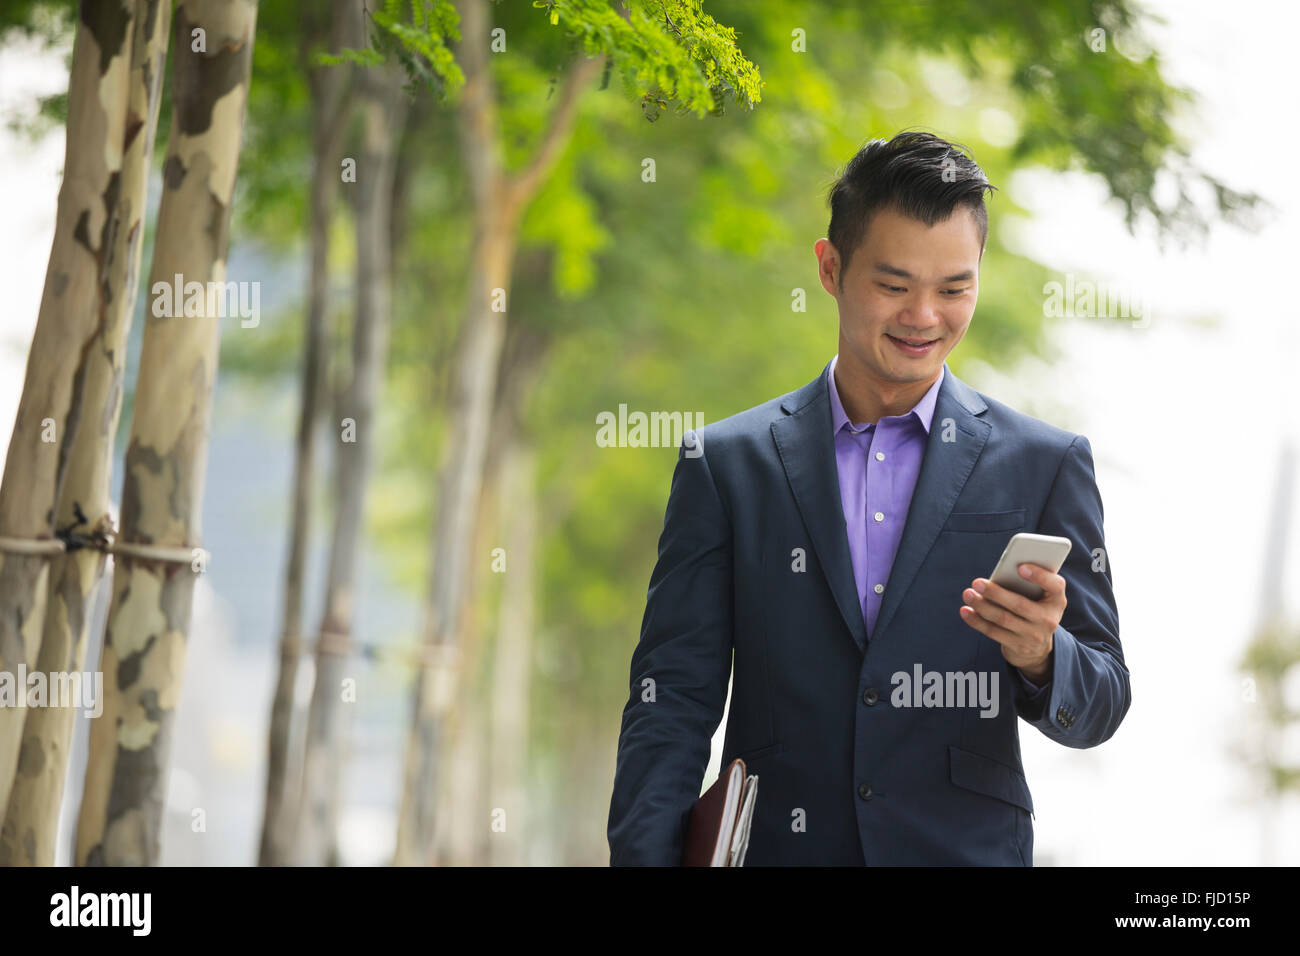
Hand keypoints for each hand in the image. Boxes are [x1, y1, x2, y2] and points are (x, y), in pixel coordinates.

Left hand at [959, 564, 1065, 682]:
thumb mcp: (1038, 597)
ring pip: (1003, 619)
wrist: (1037, 647)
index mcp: (1057, 599)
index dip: (1039, 576)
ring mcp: (1034, 635)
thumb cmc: (1033, 608)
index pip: (1055, 585)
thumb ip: (1026, 584)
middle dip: (996, 593)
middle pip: (1020, 604)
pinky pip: (994, 632)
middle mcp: (1049, 619)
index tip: (1020, 567)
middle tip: (977, 582)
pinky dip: (977, 621)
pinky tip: (965, 610)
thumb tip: (997, 576)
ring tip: (968, 594)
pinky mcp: (1018, 646)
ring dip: (982, 606)